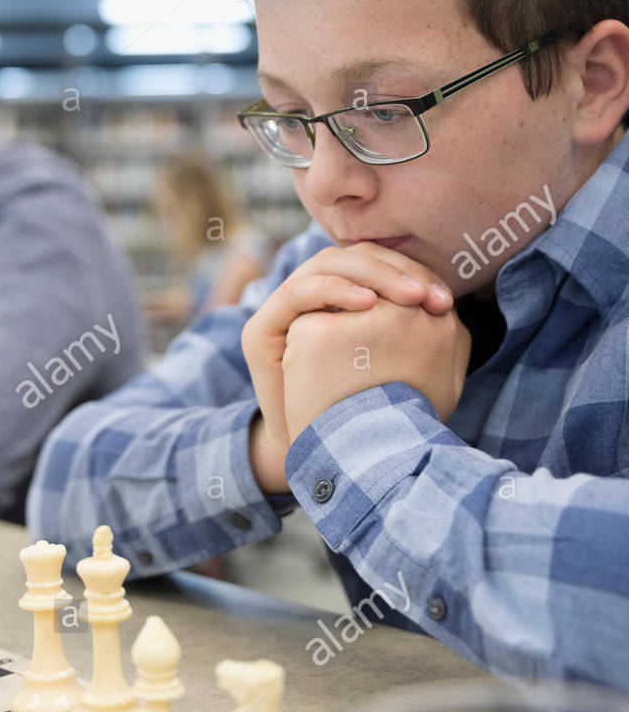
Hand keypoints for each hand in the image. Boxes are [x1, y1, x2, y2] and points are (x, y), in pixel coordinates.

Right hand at [242, 243, 453, 491]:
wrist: (325, 455)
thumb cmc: (368, 411)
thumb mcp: (399, 364)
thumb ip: (417, 334)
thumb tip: (450, 307)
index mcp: (343, 297)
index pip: (377, 261)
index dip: (412, 270)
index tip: (444, 301)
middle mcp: (311, 297)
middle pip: (353, 256)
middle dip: (395, 270)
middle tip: (426, 295)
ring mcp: (284, 311)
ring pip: (326, 264)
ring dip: (371, 276)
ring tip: (405, 297)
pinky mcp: (262, 328)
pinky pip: (299, 293)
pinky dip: (335, 291)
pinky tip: (368, 305)